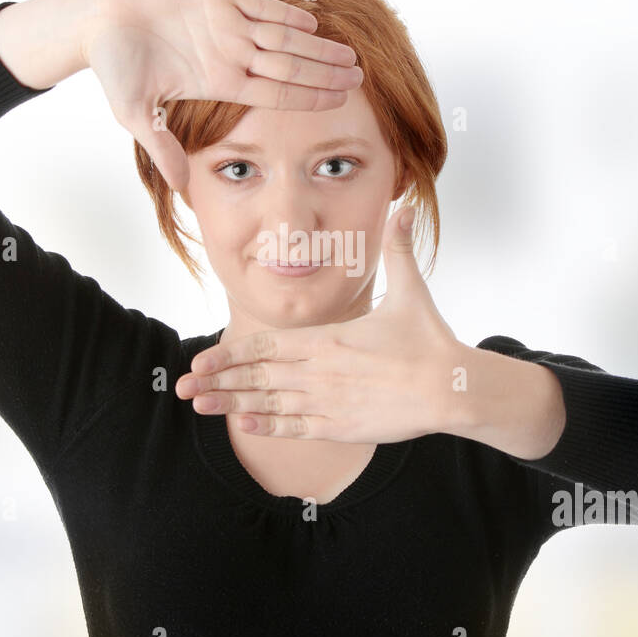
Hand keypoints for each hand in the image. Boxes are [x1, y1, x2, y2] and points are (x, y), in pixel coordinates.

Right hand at [82, 0, 364, 192]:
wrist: (97, 19)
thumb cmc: (113, 66)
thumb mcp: (135, 113)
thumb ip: (162, 147)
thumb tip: (179, 189)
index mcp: (220, 83)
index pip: (275, 94)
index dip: (308, 97)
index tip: (339, 102)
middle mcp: (230, 55)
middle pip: (289, 67)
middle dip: (324, 73)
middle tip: (359, 78)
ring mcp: (226, 25)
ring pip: (283, 38)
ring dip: (316, 46)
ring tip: (349, 53)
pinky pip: (259, 6)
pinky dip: (285, 13)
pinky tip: (312, 24)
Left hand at [175, 207, 464, 442]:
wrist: (453, 388)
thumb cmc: (431, 341)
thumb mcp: (412, 291)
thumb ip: (398, 250)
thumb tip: (403, 207)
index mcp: (327, 339)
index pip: (266, 346)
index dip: (231, 353)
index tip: (201, 359)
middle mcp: (320, 371)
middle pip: (258, 377)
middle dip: (218, 381)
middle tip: (184, 388)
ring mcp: (329, 401)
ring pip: (270, 405)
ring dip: (232, 405)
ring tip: (200, 407)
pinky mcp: (343, 426)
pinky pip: (297, 429)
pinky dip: (268, 428)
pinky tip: (243, 427)